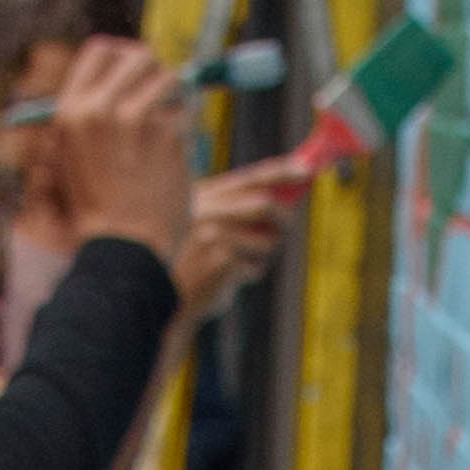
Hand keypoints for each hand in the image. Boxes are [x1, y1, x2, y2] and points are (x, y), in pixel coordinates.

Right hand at [38, 36, 198, 264]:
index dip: (123, 57)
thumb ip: (93, 114)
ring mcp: (136, 118)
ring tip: (165, 135)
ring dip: (175, 101)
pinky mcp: (168, 133)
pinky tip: (172, 159)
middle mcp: (101, 107)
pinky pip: (187, 113)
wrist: (123, 250)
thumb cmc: (101, 210)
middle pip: (140, 56)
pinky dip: (185, 130)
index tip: (135, 74)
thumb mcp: (76, 156)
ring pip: (171, 80)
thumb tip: (124, 76)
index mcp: (72, 110)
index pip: (101, 50)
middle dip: (155, 75)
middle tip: (159, 103)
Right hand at [175, 158, 307, 318]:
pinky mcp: (220, 263)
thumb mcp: (206, 224)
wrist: (161, 301)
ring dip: (262, 254)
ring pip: (266, 240)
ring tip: (238, 261)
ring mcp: (212, 236)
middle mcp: (207, 211)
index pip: (251, 176)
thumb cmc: (190, 261)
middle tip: (284, 226)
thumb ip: (238, 207)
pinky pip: (255, 267)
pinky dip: (249, 274)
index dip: (283, 170)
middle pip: (265, 204)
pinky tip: (227, 279)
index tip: (308, 168)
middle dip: (283, 218)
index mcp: (204, 195)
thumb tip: (286, 197)